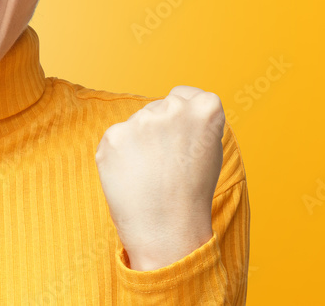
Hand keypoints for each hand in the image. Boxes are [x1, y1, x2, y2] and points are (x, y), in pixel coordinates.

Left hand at [94, 85, 223, 269]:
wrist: (167, 230)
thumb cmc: (191, 195)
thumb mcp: (211, 151)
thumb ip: (195, 124)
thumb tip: (176, 109)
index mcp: (205, 109)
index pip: (187, 94)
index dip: (182, 114)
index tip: (180, 135)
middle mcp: (173, 108)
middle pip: (158, 108)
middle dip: (158, 130)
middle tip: (165, 165)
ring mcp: (141, 120)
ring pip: (135, 124)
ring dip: (138, 142)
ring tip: (150, 175)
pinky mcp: (113, 135)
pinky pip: (115, 138)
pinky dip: (120, 155)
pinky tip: (132, 177)